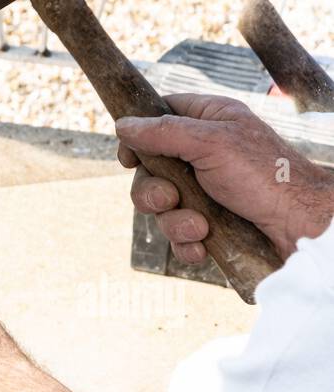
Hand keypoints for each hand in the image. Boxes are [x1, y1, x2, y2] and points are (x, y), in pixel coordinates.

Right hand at [116, 93, 333, 263]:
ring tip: (201, 227)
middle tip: (170, 199)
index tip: (130, 159)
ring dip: (175, 223)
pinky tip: (204, 244)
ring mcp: (205, 191)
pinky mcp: (208, 224)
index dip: (138, 137)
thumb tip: (122, 125)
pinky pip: (177, 236)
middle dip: (153, 192)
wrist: (298, 225)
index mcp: (209, 123)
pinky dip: (186, 243)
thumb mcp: (212, 143)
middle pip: (150, 170)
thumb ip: (164, 132)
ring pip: (161, 209)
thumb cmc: (266, 176)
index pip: (159, 117)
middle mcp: (204, 154)